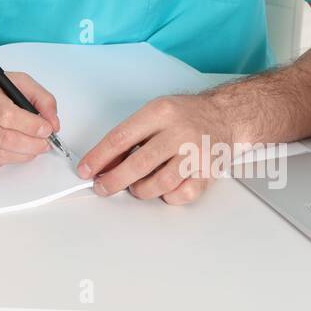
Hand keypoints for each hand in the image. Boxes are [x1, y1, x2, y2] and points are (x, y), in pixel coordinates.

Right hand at [0, 67, 60, 168]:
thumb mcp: (9, 80)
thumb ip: (38, 96)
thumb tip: (52, 121)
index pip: (7, 115)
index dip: (31, 126)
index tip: (46, 129)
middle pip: (4, 139)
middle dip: (32, 144)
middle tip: (44, 143)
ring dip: (22, 155)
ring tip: (32, 147)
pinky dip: (4, 159)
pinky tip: (8, 149)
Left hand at [76, 93, 233, 204]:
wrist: (224, 115)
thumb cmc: (185, 115)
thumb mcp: (154, 113)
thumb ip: (130, 136)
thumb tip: (104, 162)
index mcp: (160, 113)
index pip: (121, 138)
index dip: (99, 157)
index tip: (86, 169)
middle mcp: (179, 132)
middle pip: (139, 163)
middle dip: (115, 180)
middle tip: (103, 187)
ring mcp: (196, 153)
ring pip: (161, 182)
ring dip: (142, 190)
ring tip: (136, 187)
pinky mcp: (208, 172)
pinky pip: (183, 194)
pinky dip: (168, 197)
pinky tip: (163, 190)